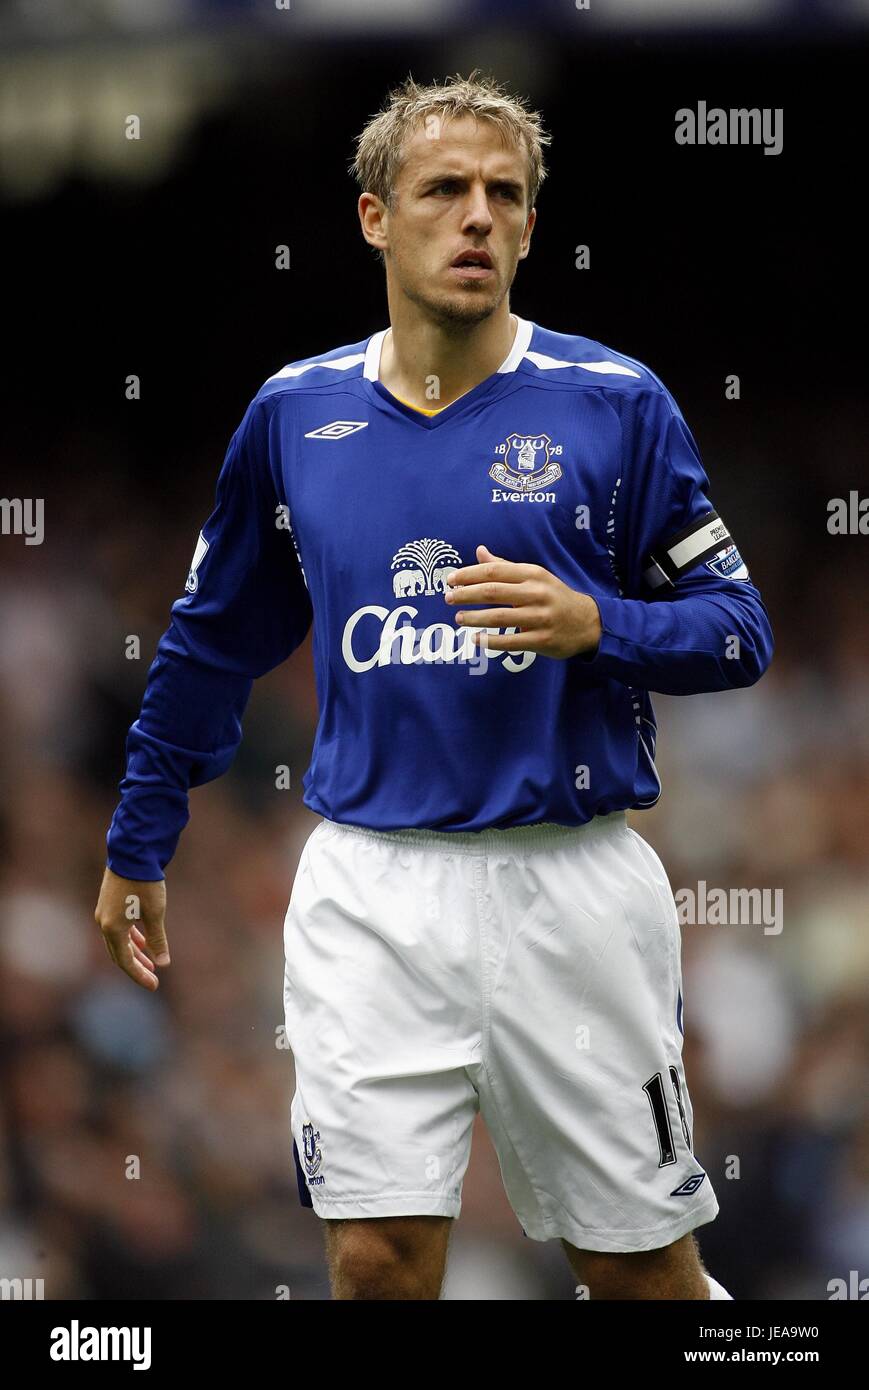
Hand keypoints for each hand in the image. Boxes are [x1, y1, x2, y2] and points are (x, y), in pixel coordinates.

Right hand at [94, 866, 169, 990]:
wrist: (133, 852)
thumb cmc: (145, 883)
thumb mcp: (156, 912)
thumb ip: (158, 939)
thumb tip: (163, 963)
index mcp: (113, 928)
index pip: (125, 961)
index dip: (139, 975)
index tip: (154, 986)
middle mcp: (104, 923)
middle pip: (120, 954)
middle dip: (137, 968)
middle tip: (154, 980)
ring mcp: (104, 913)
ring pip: (118, 941)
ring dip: (135, 953)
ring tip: (151, 963)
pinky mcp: (109, 904)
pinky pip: (119, 929)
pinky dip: (131, 938)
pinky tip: (143, 942)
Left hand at [444, 545, 601, 658]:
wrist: (587, 622)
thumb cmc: (553, 596)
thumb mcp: (534, 576)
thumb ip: (505, 566)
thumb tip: (479, 551)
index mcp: (532, 574)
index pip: (494, 571)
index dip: (469, 575)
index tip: (450, 580)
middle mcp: (536, 593)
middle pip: (493, 592)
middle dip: (466, 595)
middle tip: (448, 598)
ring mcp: (540, 618)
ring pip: (499, 617)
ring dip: (474, 618)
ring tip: (459, 618)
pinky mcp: (542, 640)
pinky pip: (510, 641)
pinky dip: (490, 641)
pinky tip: (476, 639)